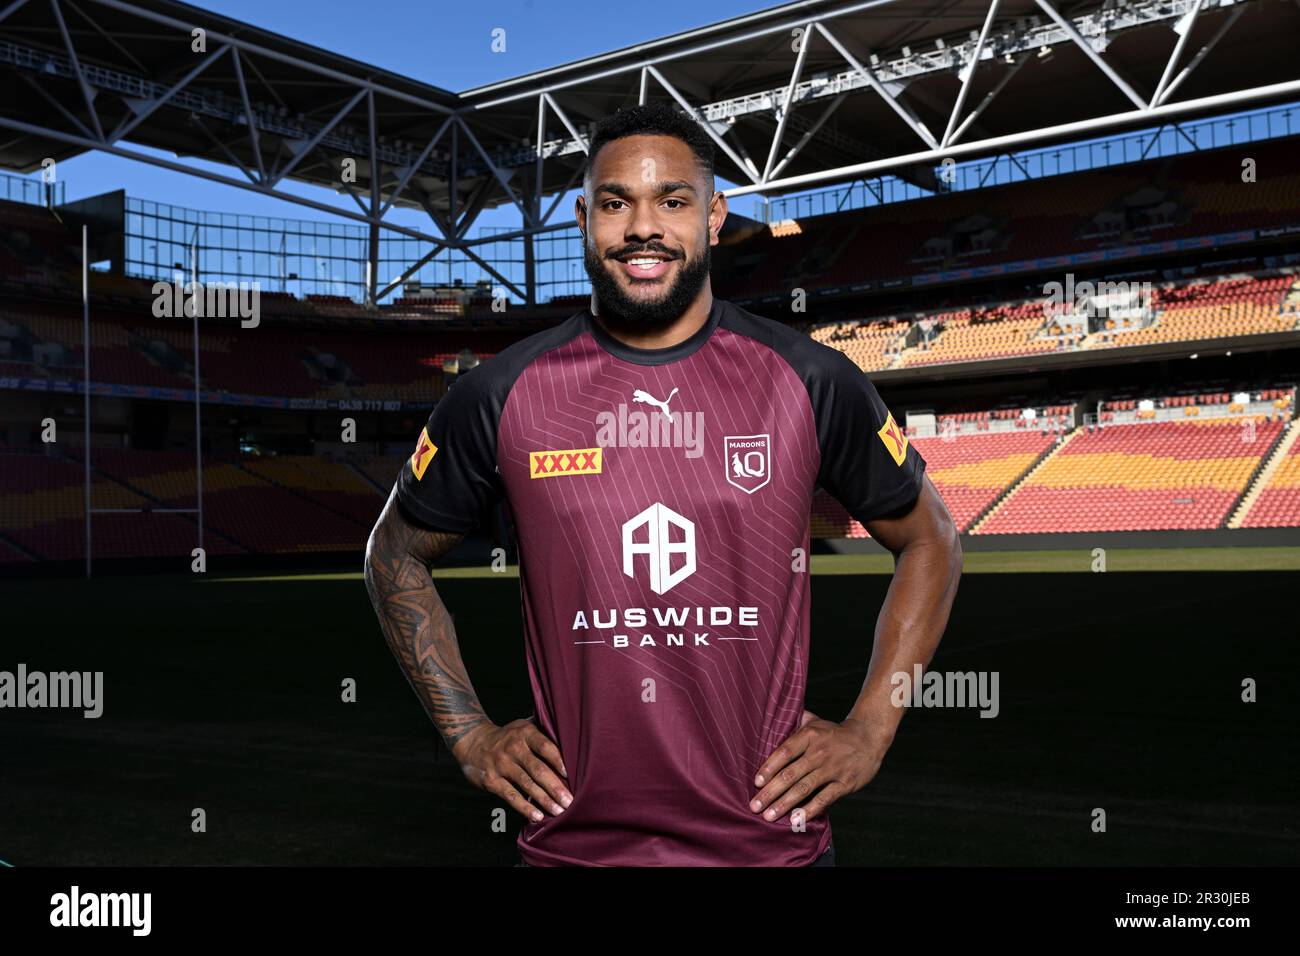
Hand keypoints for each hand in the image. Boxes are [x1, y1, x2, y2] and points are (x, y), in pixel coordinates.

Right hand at [453, 718, 571, 822]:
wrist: (473, 742)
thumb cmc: (507, 737)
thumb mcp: (522, 726)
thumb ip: (543, 731)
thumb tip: (572, 737)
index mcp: (525, 733)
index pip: (545, 746)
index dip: (558, 760)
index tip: (570, 775)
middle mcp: (513, 748)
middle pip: (538, 769)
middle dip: (555, 787)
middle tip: (570, 801)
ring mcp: (501, 765)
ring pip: (527, 785)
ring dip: (544, 800)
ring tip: (558, 811)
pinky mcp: (492, 780)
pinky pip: (511, 796)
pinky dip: (525, 807)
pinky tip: (537, 816)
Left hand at [749, 710, 886, 824]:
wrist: (868, 738)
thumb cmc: (835, 733)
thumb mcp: (815, 722)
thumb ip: (794, 722)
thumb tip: (771, 722)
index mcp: (809, 735)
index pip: (784, 752)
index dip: (769, 767)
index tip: (756, 782)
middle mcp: (819, 752)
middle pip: (790, 774)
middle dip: (770, 792)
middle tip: (754, 806)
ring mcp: (832, 768)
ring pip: (804, 788)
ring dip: (784, 804)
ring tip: (769, 816)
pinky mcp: (844, 783)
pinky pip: (824, 798)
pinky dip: (809, 810)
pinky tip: (796, 819)